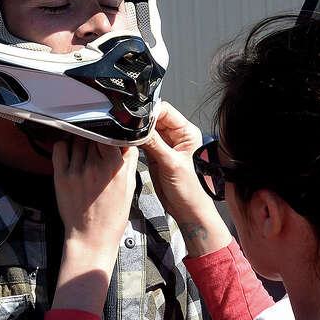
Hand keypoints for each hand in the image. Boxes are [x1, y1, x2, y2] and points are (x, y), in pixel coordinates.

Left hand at [52, 138, 138, 312]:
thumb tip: (129, 140)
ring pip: (77, 139)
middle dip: (97, 134)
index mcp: (114, 168)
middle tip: (98, 139)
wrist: (91, 238)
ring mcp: (76, 171)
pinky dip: (64, 143)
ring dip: (81, 137)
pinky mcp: (60, 176)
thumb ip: (128, 161)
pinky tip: (70, 148)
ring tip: (86, 144)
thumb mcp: (129, 187)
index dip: (111, 130)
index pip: (111, 134)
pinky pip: (59, 148)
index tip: (112, 130)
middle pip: (93, 135)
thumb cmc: (112, 216)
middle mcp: (94, 167)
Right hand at [141, 102, 231, 254]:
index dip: (150, 112)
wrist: (187, 209)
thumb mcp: (171, 164)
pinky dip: (136, 142)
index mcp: (187, 133)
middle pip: (155, 119)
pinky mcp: (156, 155)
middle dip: (141, 123)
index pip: (166, 111)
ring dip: (137, 133)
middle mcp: (177, 136)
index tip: (136, 118)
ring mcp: (166, 145)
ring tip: (129, 138)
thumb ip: (155, 144)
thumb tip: (140, 127)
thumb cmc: (190, 190)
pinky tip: (130, 144)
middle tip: (129, 129)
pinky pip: (144, 142)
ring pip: (147, 130)